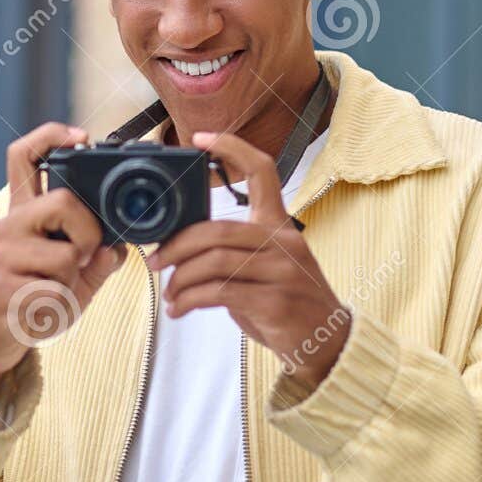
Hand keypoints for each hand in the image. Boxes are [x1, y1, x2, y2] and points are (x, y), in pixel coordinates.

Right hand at [0, 121, 126, 425]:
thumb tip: (118, 246)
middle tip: (81, 259)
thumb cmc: (34, 300)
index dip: (52, 136)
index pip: (25, 158)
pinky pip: (55, 293)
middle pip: (64, 202)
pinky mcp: (0, 287)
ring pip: (66, 256)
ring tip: (54, 293)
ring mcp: (2, 255)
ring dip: (74, 282)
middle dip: (89, 233)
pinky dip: (61, 309)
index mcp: (25, 214)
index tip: (82, 136)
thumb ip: (98, 258)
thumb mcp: (73, 277)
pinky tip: (42, 314)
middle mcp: (9, 226)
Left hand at [147, 130, 348, 388]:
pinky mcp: (273, 302)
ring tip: (170, 294)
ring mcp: (280, 272)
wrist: (326, 342)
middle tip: (155, 260)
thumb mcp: (268, 265)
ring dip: (180, 279)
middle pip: (215, 229)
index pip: (261, 171)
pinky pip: (218, 293)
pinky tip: (180, 309)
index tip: (200, 139)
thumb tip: (182, 245)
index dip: (231, 148)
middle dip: (176, 245)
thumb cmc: (288, 301)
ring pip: (212, 262)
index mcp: (280, 225)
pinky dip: (189, 301)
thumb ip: (235, 249)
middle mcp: (283, 242)